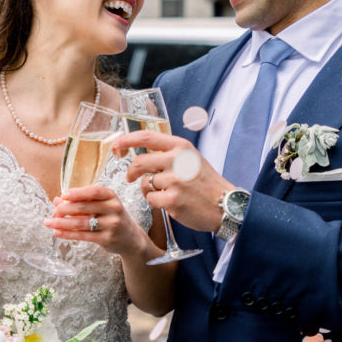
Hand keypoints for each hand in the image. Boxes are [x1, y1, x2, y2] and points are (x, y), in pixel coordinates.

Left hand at [45, 185, 148, 257]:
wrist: (130, 238)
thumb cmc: (111, 218)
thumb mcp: (100, 206)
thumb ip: (81, 202)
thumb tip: (57, 200)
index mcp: (111, 196)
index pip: (94, 191)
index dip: (78, 193)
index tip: (64, 195)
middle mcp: (113, 208)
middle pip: (85, 207)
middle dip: (65, 209)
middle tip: (54, 211)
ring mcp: (111, 224)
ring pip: (82, 223)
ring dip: (62, 223)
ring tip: (49, 222)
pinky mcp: (107, 238)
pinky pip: (84, 236)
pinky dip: (68, 234)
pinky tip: (57, 232)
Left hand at [113, 131, 231, 232]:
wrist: (225, 204)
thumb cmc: (205, 182)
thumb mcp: (191, 158)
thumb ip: (168, 152)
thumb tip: (140, 150)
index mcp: (181, 147)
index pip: (146, 137)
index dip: (126, 140)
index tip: (116, 145)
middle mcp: (177, 160)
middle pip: (139, 162)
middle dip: (131, 171)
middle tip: (130, 177)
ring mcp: (175, 180)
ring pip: (146, 183)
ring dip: (149, 189)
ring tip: (165, 192)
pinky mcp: (173, 199)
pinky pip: (151, 199)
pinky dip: (155, 202)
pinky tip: (169, 202)